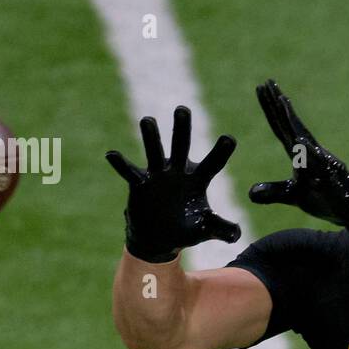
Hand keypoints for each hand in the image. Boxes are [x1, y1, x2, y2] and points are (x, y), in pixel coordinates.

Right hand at [106, 105, 240, 262]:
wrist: (160, 238)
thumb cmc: (186, 228)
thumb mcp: (205, 230)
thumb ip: (221, 229)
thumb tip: (237, 234)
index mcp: (198, 178)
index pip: (212, 163)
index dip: (220, 152)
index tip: (229, 138)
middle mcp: (178, 171)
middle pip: (181, 145)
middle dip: (182, 128)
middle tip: (183, 109)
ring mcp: (158, 174)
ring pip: (154, 151)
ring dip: (151, 136)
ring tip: (147, 120)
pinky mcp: (139, 183)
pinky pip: (129, 172)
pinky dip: (120, 164)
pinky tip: (112, 154)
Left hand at [247, 79, 348, 230]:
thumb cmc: (323, 200)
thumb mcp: (291, 196)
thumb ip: (272, 192)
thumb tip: (250, 192)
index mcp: (298, 154)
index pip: (281, 127)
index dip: (271, 109)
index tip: (261, 88)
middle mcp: (309, 152)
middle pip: (289, 125)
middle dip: (278, 104)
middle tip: (266, 83)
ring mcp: (319, 162)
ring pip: (303, 137)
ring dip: (292, 121)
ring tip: (282, 101)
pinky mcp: (328, 177)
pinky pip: (317, 162)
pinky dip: (308, 152)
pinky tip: (298, 141)